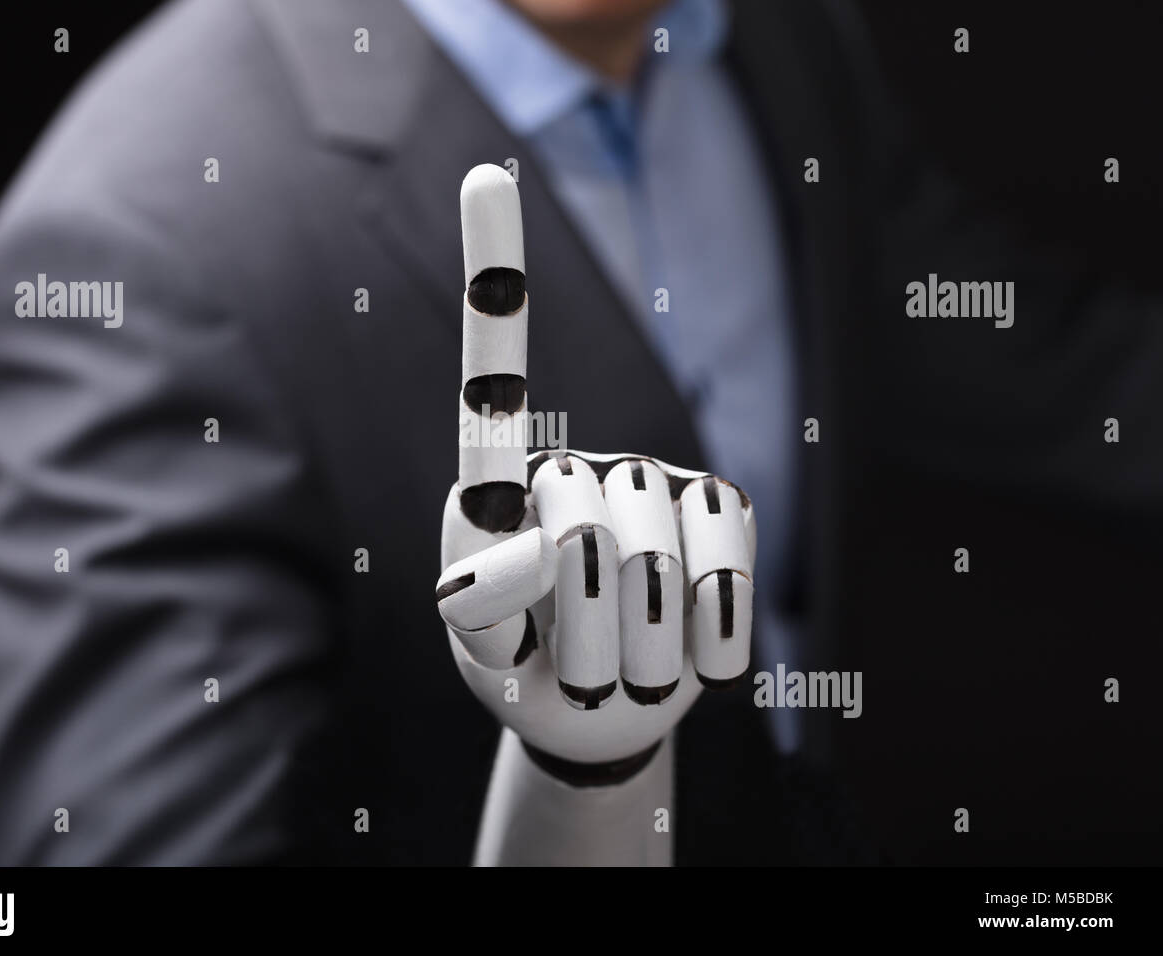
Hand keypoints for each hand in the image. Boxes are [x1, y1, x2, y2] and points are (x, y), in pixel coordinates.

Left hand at [436, 165, 755, 775]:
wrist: (598, 710)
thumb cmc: (522, 662)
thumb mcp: (478, 647)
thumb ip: (484, 598)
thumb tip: (544, 542)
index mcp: (505, 482)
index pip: (495, 383)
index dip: (497, 282)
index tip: (489, 173)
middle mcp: (583, 459)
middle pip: (591, 527)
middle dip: (582, 626)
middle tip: (576, 661)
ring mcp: (657, 481)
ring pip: (657, 566)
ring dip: (637, 653)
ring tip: (620, 664)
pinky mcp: (721, 512)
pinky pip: (730, 573)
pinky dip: (709, 640)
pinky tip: (688, 655)